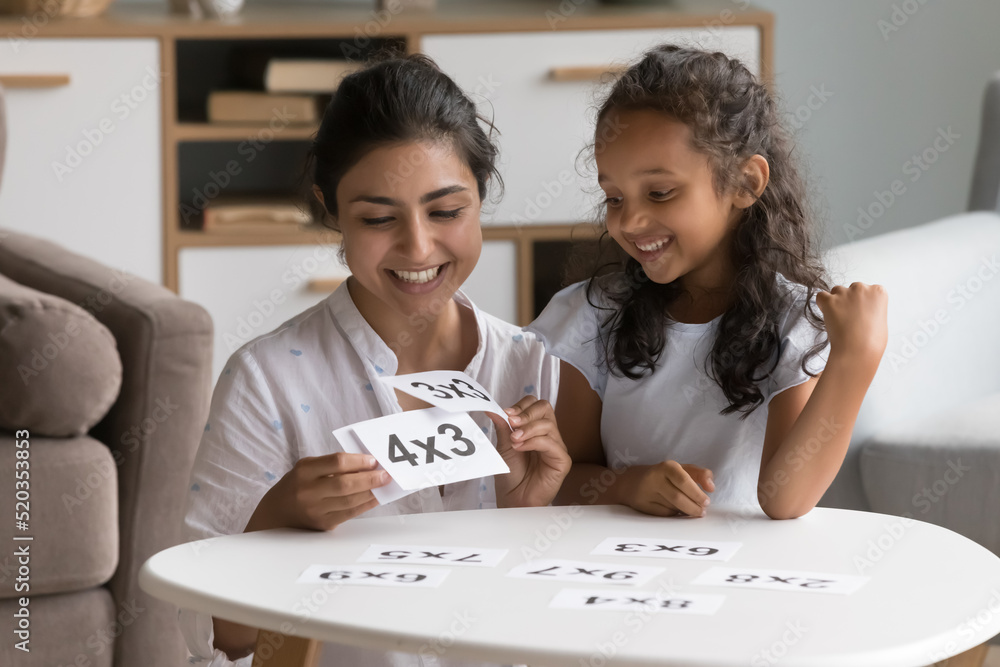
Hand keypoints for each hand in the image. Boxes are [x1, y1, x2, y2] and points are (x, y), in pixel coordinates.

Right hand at [244, 452, 389, 531]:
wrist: (277, 513)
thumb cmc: (297, 485)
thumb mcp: (308, 468)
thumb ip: (332, 464)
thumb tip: (366, 463)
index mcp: (304, 471)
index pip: (337, 462)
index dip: (359, 461)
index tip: (374, 460)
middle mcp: (308, 491)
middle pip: (345, 484)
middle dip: (370, 478)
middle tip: (386, 474)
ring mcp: (315, 510)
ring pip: (350, 500)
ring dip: (372, 492)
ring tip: (384, 485)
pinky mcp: (323, 524)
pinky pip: (350, 514)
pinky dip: (366, 504)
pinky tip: (375, 497)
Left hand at [490, 396, 571, 507]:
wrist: (513, 499)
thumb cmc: (510, 475)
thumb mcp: (504, 446)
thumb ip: (503, 426)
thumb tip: (492, 408)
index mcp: (536, 429)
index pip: (535, 405)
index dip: (522, 406)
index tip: (506, 414)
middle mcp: (548, 435)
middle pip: (545, 408)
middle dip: (526, 413)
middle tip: (511, 422)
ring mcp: (557, 447)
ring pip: (547, 425)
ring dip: (527, 429)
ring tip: (514, 440)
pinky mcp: (562, 460)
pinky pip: (550, 443)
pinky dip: (533, 442)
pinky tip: (520, 448)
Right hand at [621, 461, 714, 516]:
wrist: (631, 482)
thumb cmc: (663, 475)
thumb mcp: (681, 469)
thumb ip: (700, 474)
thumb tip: (711, 487)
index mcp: (667, 466)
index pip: (684, 481)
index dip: (697, 493)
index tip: (706, 501)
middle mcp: (655, 478)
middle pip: (678, 498)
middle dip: (694, 507)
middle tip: (702, 511)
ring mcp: (647, 493)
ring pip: (672, 508)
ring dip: (686, 512)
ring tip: (693, 511)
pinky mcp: (643, 506)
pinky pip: (664, 515)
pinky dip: (674, 515)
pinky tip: (678, 512)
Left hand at [816, 282, 887, 362]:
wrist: (858, 351)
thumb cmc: (872, 341)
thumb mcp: (880, 319)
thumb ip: (871, 308)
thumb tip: (861, 309)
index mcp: (879, 292)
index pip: (867, 290)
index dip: (862, 303)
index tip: (861, 314)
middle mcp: (862, 288)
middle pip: (851, 289)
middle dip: (849, 300)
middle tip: (849, 319)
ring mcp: (845, 293)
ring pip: (836, 291)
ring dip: (836, 302)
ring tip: (840, 320)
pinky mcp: (830, 300)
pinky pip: (821, 296)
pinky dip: (822, 304)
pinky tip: (828, 316)